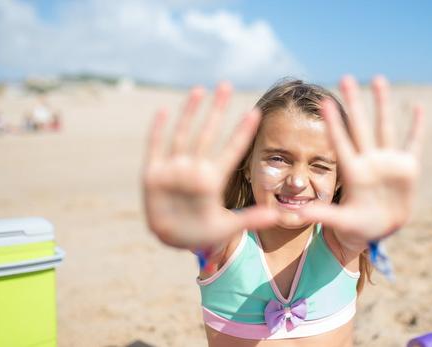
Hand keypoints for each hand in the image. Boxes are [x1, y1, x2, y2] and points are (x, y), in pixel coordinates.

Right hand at [142, 83, 276, 248]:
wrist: (172, 240)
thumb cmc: (202, 232)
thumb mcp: (227, 227)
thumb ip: (250, 219)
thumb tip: (277, 217)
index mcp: (214, 179)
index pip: (233, 150)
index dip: (243, 132)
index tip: (255, 112)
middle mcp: (195, 169)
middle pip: (209, 134)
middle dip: (217, 110)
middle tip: (226, 85)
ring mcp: (175, 169)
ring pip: (184, 134)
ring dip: (190, 113)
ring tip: (200, 90)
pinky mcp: (154, 175)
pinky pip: (155, 148)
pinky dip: (158, 130)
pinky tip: (164, 111)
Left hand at [299, 75, 422, 244]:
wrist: (378, 229)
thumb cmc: (355, 226)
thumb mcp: (339, 222)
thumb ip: (324, 215)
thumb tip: (301, 214)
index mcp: (352, 172)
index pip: (341, 142)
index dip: (333, 124)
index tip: (323, 102)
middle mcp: (369, 161)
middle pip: (361, 127)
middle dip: (354, 103)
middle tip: (345, 77)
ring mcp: (388, 162)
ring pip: (385, 127)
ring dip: (382, 104)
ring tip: (379, 79)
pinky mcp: (407, 168)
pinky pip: (413, 143)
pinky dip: (416, 127)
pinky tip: (417, 106)